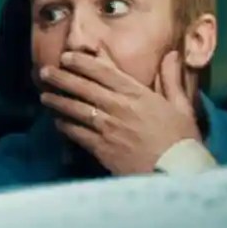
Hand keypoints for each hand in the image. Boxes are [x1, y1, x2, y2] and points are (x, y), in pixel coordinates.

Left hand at [39, 49, 200, 174]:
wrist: (178, 173)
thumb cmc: (182, 139)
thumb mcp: (182, 106)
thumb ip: (171, 79)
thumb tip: (171, 54)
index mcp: (137, 94)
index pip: (104, 72)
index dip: (82, 62)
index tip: (66, 56)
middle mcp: (118, 107)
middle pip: (83, 88)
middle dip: (61, 78)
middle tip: (44, 71)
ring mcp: (107, 128)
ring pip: (75, 109)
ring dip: (57, 101)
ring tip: (44, 96)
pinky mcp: (102, 148)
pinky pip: (77, 134)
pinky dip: (65, 126)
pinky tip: (57, 122)